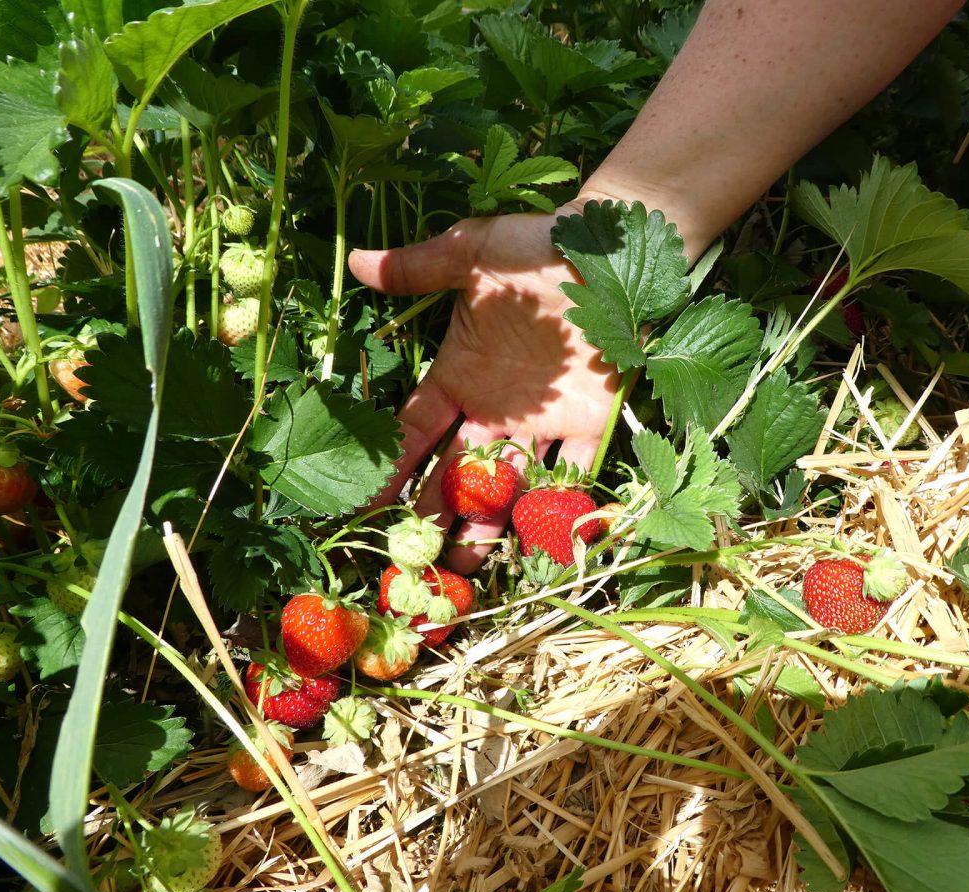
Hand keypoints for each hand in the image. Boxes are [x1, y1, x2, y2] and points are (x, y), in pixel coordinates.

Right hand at [349, 209, 618, 572]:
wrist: (613, 250)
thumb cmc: (537, 247)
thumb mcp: (473, 253)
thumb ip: (420, 269)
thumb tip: (354, 261)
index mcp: (462, 375)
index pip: (417, 430)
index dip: (392, 464)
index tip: (365, 502)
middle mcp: (498, 408)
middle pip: (459, 472)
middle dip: (437, 514)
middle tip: (415, 556)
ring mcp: (544, 422)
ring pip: (511, 485)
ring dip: (491, 525)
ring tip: (468, 567)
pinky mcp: (591, 423)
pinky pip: (577, 472)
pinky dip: (564, 505)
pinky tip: (543, 545)